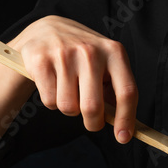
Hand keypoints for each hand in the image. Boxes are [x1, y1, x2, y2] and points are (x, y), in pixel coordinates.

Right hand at [9, 16, 137, 141]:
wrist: (47, 30)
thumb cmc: (84, 57)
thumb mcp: (106, 66)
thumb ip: (116, 92)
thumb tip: (124, 127)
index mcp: (114, 52)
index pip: (127, 92)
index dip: (126, 118)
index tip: (123, 138)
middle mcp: (90, 51)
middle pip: (93, 107)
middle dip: (93, 123)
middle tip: (91, 121)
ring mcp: (64, 54)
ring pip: (68, 107)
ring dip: (69, 109)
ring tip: (69, 91)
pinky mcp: (41, 60)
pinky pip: (50, 101)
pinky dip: (51, 101)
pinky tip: (53, 83)